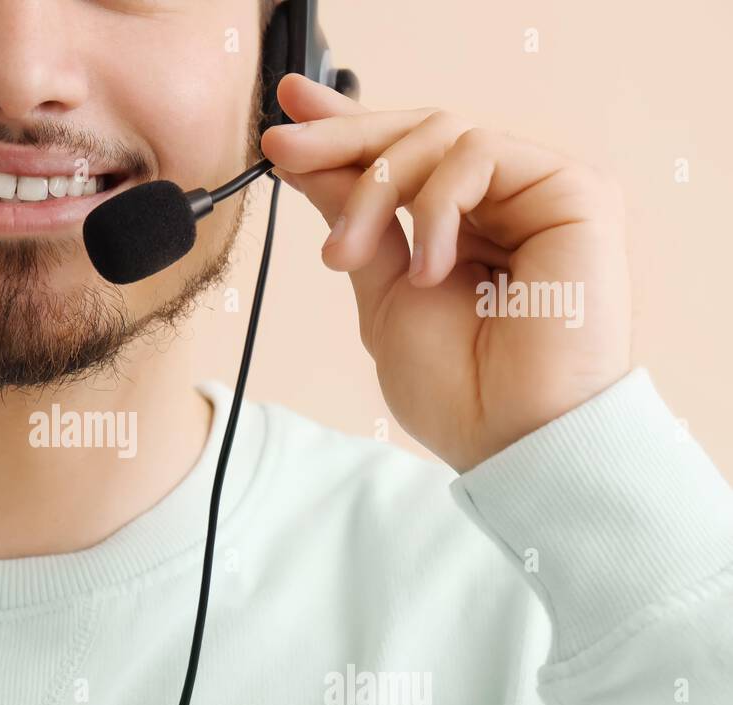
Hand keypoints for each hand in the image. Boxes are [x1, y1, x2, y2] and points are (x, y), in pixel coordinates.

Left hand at [260, 73, 632, 471]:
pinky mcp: (576, 191)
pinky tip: (429, 268)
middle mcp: (504, 201)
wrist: (511, 440)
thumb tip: (308, 162)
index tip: (286, 111)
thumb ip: (355, 222)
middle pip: (418, 131)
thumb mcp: (381, 293)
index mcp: (462, 225)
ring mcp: (540, 192)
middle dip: (341, 136)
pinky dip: (437, 205)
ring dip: (375, 189)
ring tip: (347, 255)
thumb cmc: (458, 389)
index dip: (346, 127)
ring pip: (440, 135)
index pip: (404, 156)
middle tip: (282, 146)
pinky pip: (481, 154)